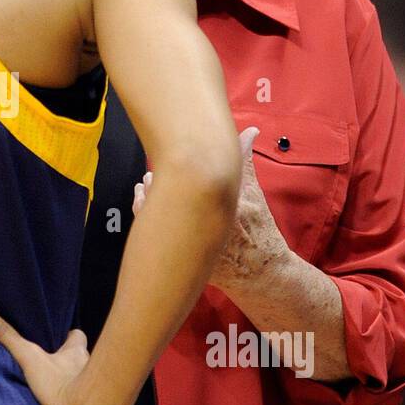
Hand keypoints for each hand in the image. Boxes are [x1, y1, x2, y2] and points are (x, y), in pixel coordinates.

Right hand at [0, 311, 110, 404]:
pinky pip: (86, 399)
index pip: (76, 335)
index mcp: (76, 350)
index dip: (68, 336)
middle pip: (79, 356)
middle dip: (67, 358)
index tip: (57, 337)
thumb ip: (8, 338)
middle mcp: (89, 364)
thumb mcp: (30, 358)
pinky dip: (78, 400)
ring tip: (55, 385)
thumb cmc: (61, 383)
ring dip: (72, 379)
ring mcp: (93, 386)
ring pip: (82, 377)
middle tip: (50, 362)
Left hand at [134, 127, 291, 295]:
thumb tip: (249, 131)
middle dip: (153, 184)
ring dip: (146, 200)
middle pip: (164, 198)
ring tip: (144, 187)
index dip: (167, 168)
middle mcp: (200, 225)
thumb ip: (244, 162)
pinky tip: (143, 208)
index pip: (183, 179)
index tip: (162, 160)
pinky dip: (145, 220)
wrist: (260, 273)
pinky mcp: (181, 258)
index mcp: (216, 204)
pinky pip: (153, 237)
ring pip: (154, 218)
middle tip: (149, 176)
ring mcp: (189, 244)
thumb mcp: (254, 195)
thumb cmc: (259, 233)